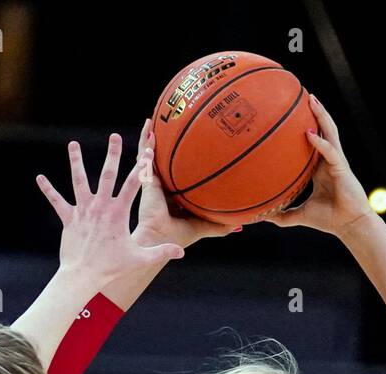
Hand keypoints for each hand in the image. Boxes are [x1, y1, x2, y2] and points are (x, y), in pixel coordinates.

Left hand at [35, 133, 184, 285]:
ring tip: (73, 144)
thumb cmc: (111, 267)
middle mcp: (100, 206)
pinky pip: (57, 201)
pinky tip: (40, 178)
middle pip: (107, 174)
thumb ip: (160, 252)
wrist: (83, 275)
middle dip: (112, 154)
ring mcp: (83, 211)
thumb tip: (181, 252)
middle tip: (115, 136)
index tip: (148, 151)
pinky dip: (48, 189)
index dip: (142, 167)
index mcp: (118, 212)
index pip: (134, 185)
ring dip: (76, 161)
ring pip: (79, 180)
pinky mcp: (68, 218)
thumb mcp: (139, 259)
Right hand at [130, 117, 239, 248]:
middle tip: (166, 126)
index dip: (177, 162)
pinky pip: (145, 159)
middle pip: (161, 161)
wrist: (162, 241)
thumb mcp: (203, 227)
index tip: (186, 146)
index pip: (175, 175)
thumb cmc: (179, 237)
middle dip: (161, 145)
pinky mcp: (147, 182)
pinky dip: (146, 144)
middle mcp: (162, 188)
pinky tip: (149, 130)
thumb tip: (241, 226)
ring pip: (149, 156)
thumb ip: (219, 226)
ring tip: (151, 121)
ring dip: (149, 138)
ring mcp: (152, 184)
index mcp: (172, 196)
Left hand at [266, 93, 377, 236]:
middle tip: (302, 95)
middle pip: (323, 129)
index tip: (293, 113)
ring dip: (321, 116)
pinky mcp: (342, 168)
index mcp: (320, 168)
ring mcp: (337, 162)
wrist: (349, 226)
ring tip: (312, 100)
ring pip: (330, 133)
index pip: (313, 141)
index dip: (306, 126)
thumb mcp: (300, 215)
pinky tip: (309, 133)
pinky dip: (319, 142)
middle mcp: (329, 160)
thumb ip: (282, 215)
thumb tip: (262, 217)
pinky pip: (329, 152)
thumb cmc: (329, 219)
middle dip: (315, 112)